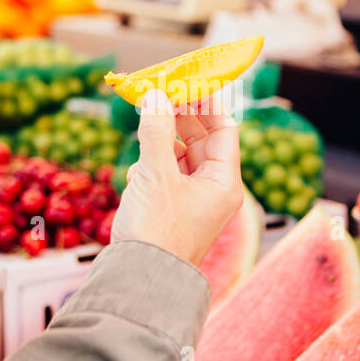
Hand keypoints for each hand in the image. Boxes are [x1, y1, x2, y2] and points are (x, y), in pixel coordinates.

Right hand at [110, 91, 244, 266]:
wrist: (138, 280)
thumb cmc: (156, 232)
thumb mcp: (155, 174)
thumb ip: (155, 131)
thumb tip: (156, 95)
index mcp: (224, 182)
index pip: (223, 128)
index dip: (206, 102)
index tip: (187, 79)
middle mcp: (213, 190)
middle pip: (200, 139)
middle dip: (178, 116)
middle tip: (157, 92)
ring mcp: (192, 200)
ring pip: (179, 155)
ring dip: (160, 140)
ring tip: (142, 125)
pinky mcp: (171, 208)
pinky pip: (165, 174)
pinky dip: (150, 166)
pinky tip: (135, 173)